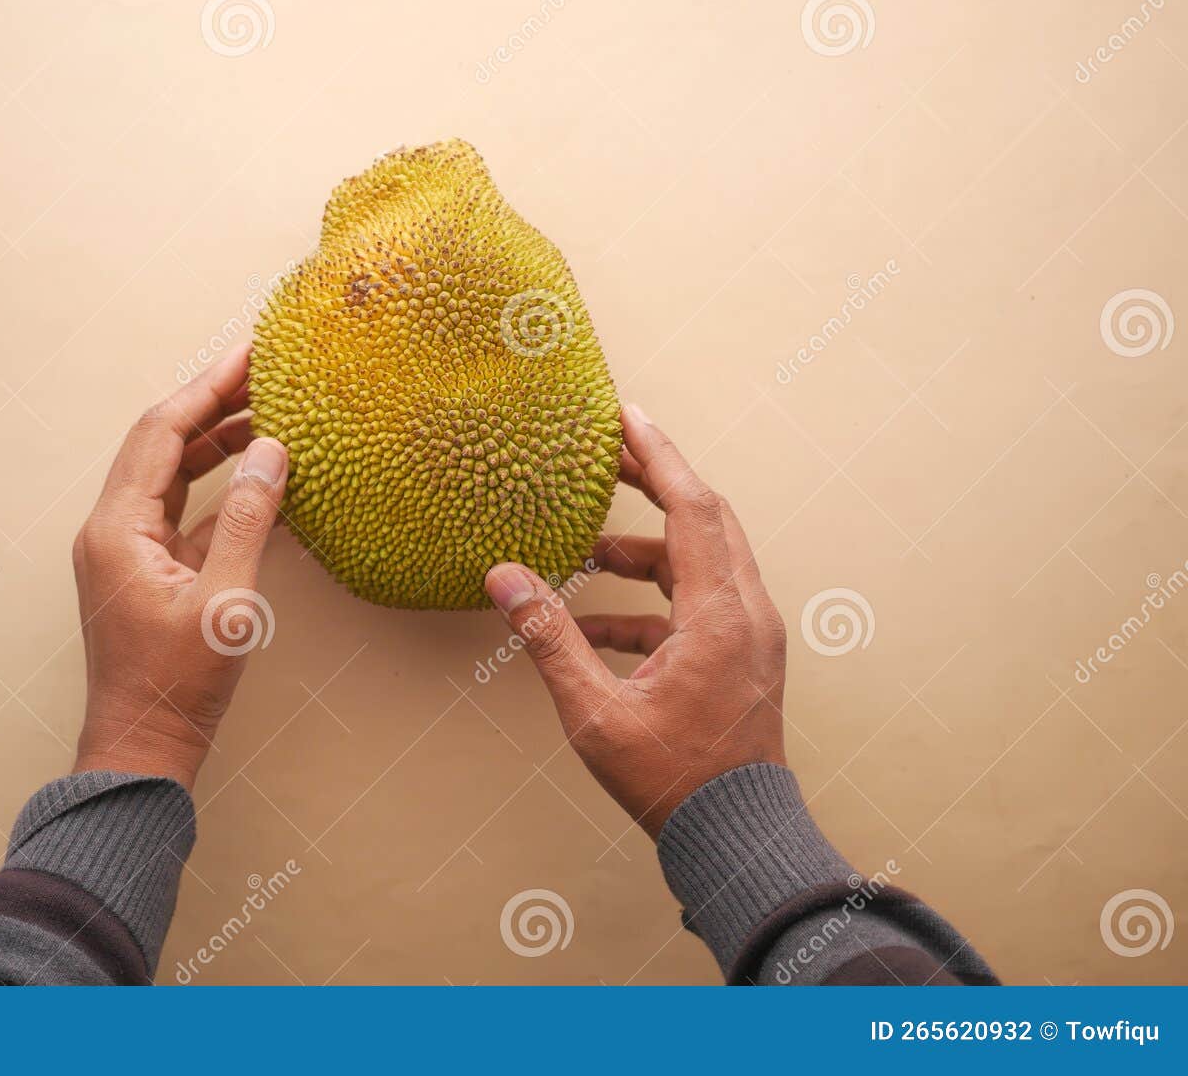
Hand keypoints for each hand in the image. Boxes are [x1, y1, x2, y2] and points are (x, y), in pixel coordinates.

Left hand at [70, 344, 287, 789]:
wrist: (142, 751)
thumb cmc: (177, 686)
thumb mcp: (225, 601)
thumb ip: (248, 521)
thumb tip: (271, 451)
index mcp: (117, 527)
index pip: (163, 431)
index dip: (208, 385)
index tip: (251, 351)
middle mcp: (112, 529)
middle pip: (163, 442)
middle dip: (213, 402)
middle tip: (266, 369)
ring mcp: (128, 551)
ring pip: (173, 475)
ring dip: (218, 442)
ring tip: (270, 410)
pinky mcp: (148, 573)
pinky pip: (184, 512)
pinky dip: (221, 490)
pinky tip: (263, 477)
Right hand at [484, 403, 787, 837]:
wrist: (737, 840)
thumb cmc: (673, 782)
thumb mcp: (595, 712)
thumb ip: (549, 638)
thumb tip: (504, 578)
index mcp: (721, 615)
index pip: (692, 507)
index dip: (656, 455)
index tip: (625, 415)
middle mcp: (748, 614)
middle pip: (705, 520)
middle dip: (655, 484)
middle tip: (606, 457)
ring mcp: (751, 637)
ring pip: (702, 563)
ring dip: (647, 551)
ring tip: (588, 550)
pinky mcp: (743, 660)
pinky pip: (698, 607)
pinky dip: (650, 604)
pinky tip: (596, 628)